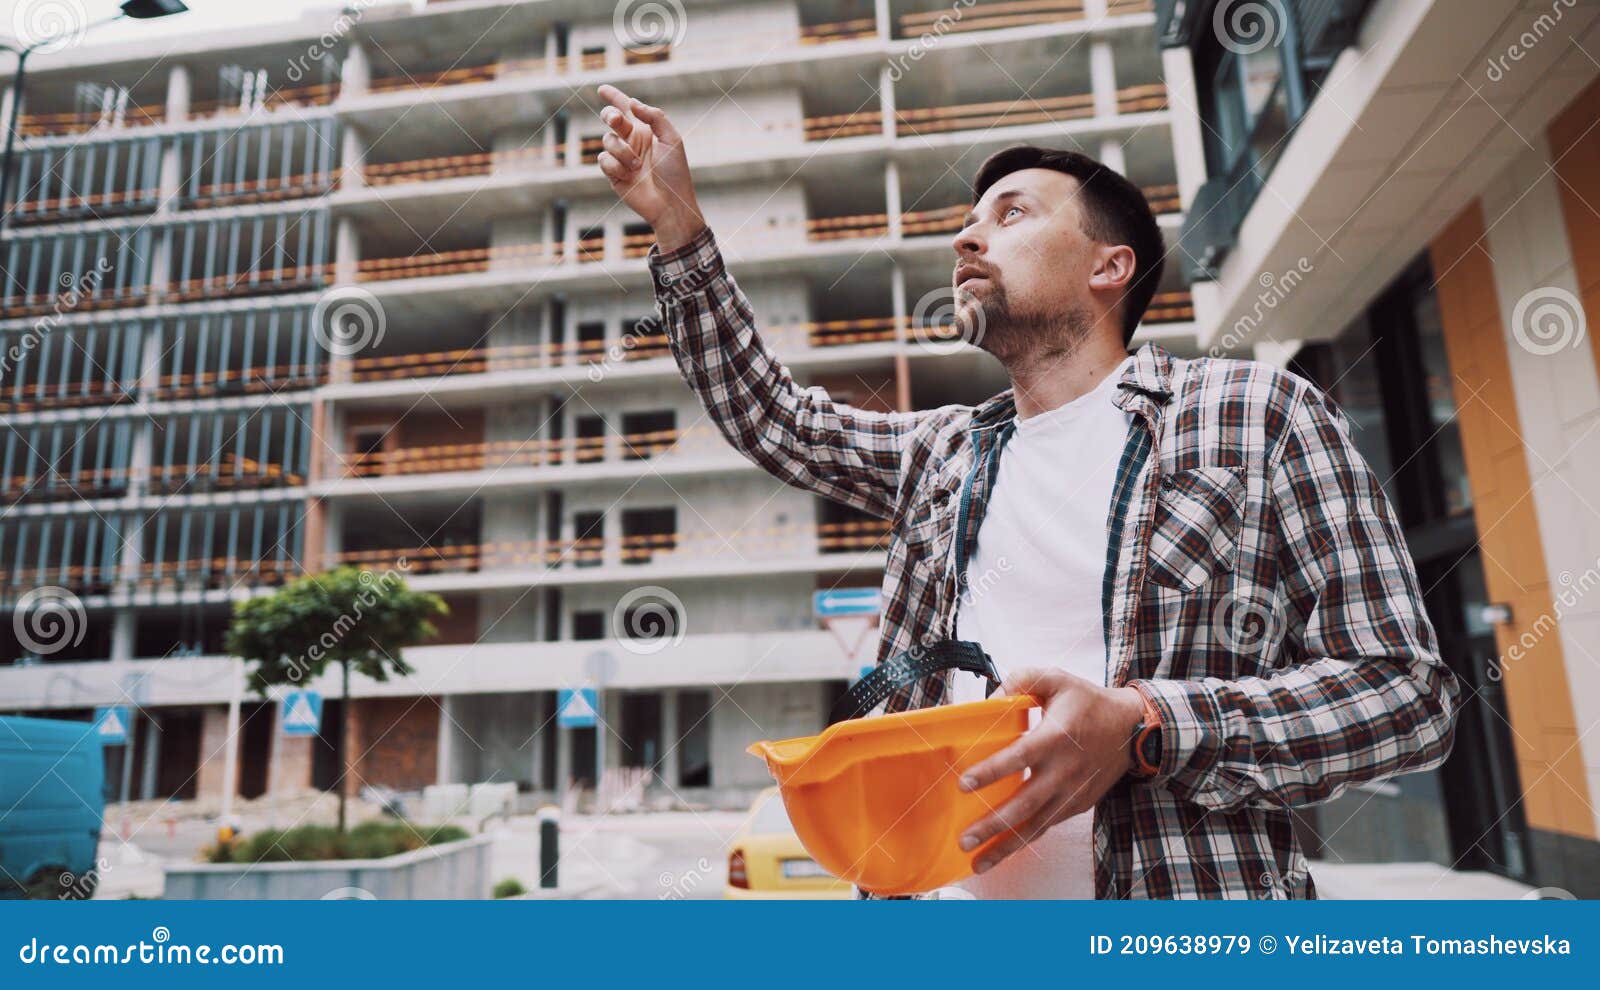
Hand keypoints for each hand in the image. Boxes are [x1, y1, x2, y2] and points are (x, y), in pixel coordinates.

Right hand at [595, 84, 704, 250]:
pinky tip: (629, 176)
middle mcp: (632, 141)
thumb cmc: (675, 172)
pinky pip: (604, 160)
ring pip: (607, 140)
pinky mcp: (613, 173)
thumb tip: (633, 103)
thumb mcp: (672, 139)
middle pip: (610, 118)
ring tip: (637, 166)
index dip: (614, 97)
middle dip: (610, 116)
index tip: (602, 89)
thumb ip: (655, 117)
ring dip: (622, 151)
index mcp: (646, 131)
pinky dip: (616, 166)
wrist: (669, 204)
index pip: (626, 108)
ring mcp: (621, 157)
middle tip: (617, 121)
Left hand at [956, 669, 1145, 873]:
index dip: (991, 771)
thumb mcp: (1056, 678)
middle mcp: (1064, 771)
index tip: (963, 784)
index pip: (1019, 757)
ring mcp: (1072, 793)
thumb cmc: (1088, 702)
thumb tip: (991, 700)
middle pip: (1025, 804)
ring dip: (1006, 846)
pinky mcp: (1077, 805)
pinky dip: (1024, 841)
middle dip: (993, 825)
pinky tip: (1000, 852)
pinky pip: (1046, 826)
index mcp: (1056, 737)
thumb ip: (1021, 680)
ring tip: (977, 863)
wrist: (1133, 728)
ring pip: (1036, 826)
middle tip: (964, 839)